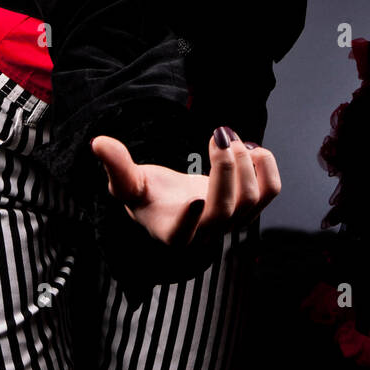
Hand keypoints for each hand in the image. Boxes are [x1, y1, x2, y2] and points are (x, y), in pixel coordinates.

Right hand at [90, 127, 280, 247]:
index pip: (181, 234)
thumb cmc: (151, 196)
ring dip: (245, 162)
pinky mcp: (250, 209)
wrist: (177, 206)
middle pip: (224, 210)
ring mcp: (231, 224)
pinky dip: (265, 165)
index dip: (189, 221)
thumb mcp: (129, 183)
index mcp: (170, 231)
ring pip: (251, 200)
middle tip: (218, 134)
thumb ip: (117, 166)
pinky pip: (270, 191)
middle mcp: (204, 234)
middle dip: (225, 168)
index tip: (194, 199)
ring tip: (228, 137)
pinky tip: (249, 148)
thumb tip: (98, 142)